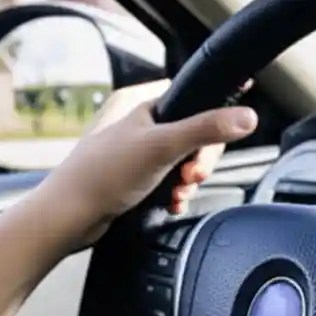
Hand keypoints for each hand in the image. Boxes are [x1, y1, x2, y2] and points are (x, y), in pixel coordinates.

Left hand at [33, 80, 257, 247]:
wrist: (68, 217)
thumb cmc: (103, 175)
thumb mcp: (163, 146)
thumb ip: (207, 128)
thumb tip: (247, 116)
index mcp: (143, 102)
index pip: (195, 99)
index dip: (212, 122)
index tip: (217, 141)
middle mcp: (140, 123)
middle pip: (194, 134)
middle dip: (200, 160)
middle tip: (193, 175)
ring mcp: (137, 150)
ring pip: (183, 160)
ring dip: (188, 181)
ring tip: (179, 193)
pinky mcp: (135, 176)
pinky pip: (169, 180)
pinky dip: (175, 192)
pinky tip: (172, 203)